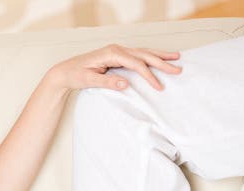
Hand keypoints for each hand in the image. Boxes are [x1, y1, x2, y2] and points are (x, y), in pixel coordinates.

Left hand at [50, 43, 182, 91]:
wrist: (65, 71)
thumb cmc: (76, 75)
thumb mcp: (89, 80)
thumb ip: (107, 82)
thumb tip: (125, 84)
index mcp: (112, 53)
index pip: (136, 64)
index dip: (149, 75)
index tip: (159, 86)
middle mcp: (117, 49)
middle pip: (144, 55)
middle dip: (162, 62)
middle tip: (178, 69)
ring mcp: (117, 51)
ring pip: (143, 52)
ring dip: (160, 56)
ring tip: (176, 57)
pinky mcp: (117, 56)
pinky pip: (138, 55)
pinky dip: (151, 57)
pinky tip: (159, 58)